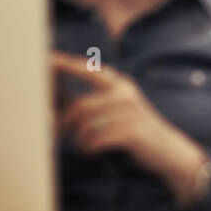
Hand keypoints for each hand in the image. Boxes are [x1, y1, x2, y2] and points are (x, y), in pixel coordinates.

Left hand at [51, 52, 208, 202]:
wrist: (168, 151)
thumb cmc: (134, 131)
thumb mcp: (119, 109)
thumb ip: (93, 102)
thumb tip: (53, 106)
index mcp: (120, 84)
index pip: (86, 70)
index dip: (64, 64)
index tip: (43, 58)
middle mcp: (125, 93)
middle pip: (79, 107)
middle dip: (64, 124)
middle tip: (60, 134)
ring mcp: (128, 112)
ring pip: (85, 126)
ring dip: (77, 140)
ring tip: (81, 145)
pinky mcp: (130, 132)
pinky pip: (94, 140)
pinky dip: (87, 149)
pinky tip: (91, 151)